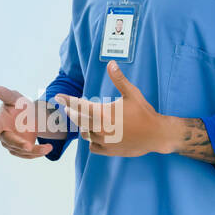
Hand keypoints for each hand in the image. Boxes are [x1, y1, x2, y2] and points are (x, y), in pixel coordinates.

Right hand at [0, 85, 50, 158]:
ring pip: (22, 151)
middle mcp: (3, 136)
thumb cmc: (18, 105)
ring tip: (48, 147)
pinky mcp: (22, 151)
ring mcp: (12, 145)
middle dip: (19, 144)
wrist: (28, 114)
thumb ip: (7, 95)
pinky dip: (39, 152)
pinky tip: (48, 148)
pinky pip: (29, 154)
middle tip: (28, 146)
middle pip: (10, 142)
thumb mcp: (15, 98)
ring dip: (35, 150)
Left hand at [54, 61, 173, 156]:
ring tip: (86, 121)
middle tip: (69, 108)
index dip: (67, 100)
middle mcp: (100, 128)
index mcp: (103, 113)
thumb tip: (111, 63)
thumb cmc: (144, 113)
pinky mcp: (108, 151)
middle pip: (78, 119)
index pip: (79, 105)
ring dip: (84, 127)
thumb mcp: (132, 93)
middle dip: (72, 113)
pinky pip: (92, 146)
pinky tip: (96, 135)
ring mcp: (104, 141)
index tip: (58, 96)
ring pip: (85, 133)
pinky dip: (92, 140)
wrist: (156, 135)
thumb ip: (119, 79)